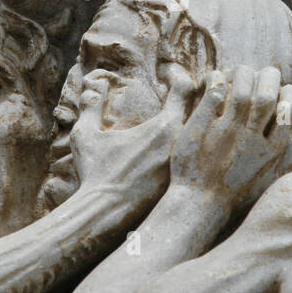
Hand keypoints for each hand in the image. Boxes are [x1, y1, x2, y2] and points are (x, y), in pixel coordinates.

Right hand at [68, 63, 196, 198]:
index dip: (178, 78)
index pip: (184, 89)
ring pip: (205, 137)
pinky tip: (186, 155)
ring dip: (199, 128)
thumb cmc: (96, 173)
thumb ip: (90, 106)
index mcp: (165, 126)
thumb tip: (91, 85)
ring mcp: (189, 165)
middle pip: (203, 111)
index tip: (170, 78)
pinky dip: (197, 154)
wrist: (106, 214)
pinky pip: (200, 162)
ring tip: (189, 125)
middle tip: (183, 97)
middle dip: (195, 101)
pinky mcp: (187, 184)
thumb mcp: (86, 135)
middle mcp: (183, 144)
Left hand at [169, 65, 291, 204]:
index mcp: (271, 151)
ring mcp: (226, 132)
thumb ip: (285, 161)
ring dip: (243, 74)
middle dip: (269, 76)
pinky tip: (216, 80)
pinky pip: (214, 93)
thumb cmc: (234, 193)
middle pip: (266, 95)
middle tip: (264, 72)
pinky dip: (217, 80)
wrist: (198, 203)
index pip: (289, 111)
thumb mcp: (267, 181)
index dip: (288, 94)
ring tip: (240, 72)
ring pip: (241, 90)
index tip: (282, 90)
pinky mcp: (202, 127)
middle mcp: (250, 139)